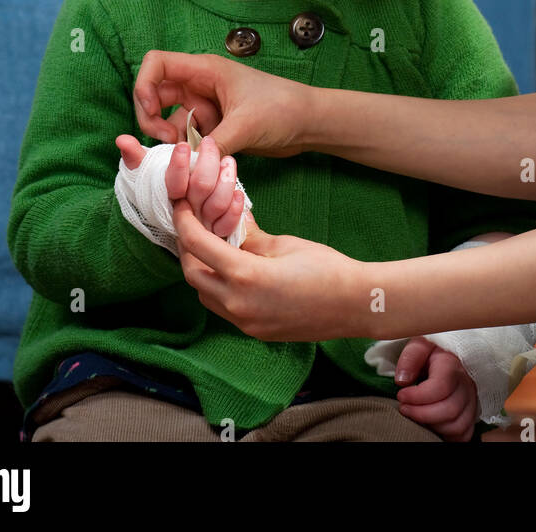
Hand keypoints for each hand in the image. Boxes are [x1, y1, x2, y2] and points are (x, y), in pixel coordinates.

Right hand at [114, 134, 246, 239]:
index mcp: (169, 199)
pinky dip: (236, 208)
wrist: (189, 235)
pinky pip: (229, 224)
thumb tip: (121, 139)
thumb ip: (139, 160)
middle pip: (201, 187)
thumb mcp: (153, 177)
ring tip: (228, 160)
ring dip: (226, 180)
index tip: (183, 146)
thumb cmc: (171, 194)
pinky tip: (240, 192)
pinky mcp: (219, 234)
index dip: (178, 165)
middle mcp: (185, 214)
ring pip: (217, 204)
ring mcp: (203, 225)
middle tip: (209, 142)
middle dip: (208, 161)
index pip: (172, 183)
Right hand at [132, 51, 316, 158]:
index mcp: (205, 70)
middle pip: (155, 95)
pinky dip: (183, 150)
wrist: (308, 123)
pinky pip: (186, 138)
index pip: (156, 64)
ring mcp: (205, 107)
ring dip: (169, 140)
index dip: (143, 85)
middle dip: (151, 119)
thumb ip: (213, 144)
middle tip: (166, 143)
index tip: (151, 111)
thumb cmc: (283, 109)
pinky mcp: (212, 127)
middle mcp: (200, 86)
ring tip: (185, 157)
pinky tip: (194, 163)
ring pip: (168, 120)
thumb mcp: (245, 126)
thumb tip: (187, 166)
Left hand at [172, 187, 358, 342]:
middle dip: (187, 248)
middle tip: (193, 225)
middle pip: (192, 274)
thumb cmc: (327, 269)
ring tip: (212, 246)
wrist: (355, 305)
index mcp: (245, 276)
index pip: (198, 245)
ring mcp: (244, 322)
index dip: (185, 222)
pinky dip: (219, 286)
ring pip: (205, 294)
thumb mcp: (285, 245)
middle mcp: (237, 304)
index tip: (181, 205)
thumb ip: (251, 237)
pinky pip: (223, 307)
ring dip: (202, 269)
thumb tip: (231, 225)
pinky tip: (233, 270)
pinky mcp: (254, 330)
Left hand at [392, 337, 478, 441]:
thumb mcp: (419, 346)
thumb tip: (402, 380)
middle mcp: (467, 384)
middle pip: (449, 410)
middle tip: (404, 408)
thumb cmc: (431, 353)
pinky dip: (445, 434)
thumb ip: (410, 358)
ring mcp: (472, 400)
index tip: (401, 395)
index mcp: (453, 364)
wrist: (449, 356)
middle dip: (421, 414)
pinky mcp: (472, 414)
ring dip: (432, 425)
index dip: (417, 396)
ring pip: (457, 425)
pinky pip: (463, 434)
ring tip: (416, 415)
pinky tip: (431, 424)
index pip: (441, 387)